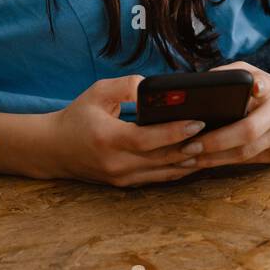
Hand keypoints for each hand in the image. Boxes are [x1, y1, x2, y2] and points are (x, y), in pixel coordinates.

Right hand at [41, 75, 205, 186]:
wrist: (53, 149)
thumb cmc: (77, 116)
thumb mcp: (97, 92)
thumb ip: (126, 86)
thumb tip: (152, 86)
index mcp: (108, 139)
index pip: (148, 139)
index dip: (175, 132)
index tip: (199, 121)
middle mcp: (116, 163)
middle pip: (162, 159)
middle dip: (191, 147)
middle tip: (216, 134)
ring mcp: (121, 177)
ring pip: (163, 173)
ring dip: (189, 161)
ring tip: (212, 147)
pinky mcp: (124, 184)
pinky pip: (157, 179)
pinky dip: (176, 169)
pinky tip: (193, 159)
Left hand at [183, 61, 269, 169]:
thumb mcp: (261, 76)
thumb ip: (235, 74)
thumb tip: (201, 80)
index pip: (268, 86)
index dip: (260, 86)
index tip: (255, 86)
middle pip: (248, 131)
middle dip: (215, 140)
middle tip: (188, 146)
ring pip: (244, 153)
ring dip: (213, 158)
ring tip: (186, 158)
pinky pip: (247, 162)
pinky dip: (222, 163)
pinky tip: (202, 163)